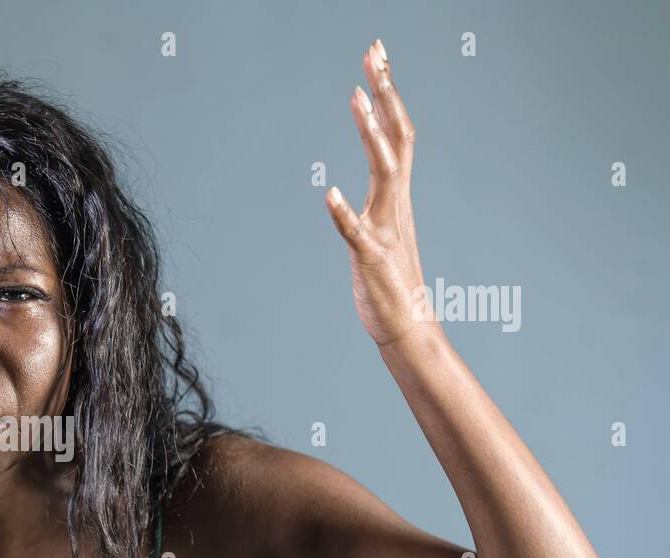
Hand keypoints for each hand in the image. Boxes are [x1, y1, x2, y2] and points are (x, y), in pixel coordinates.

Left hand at [324, 41, 433, 346]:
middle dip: (386, 93)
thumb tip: (364, 171)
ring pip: (384, 172)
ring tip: (355, 99)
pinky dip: (344, 213)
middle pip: (397, 137)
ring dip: (371, 135)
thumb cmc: (389, 279)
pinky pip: (356, 233)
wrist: (406, 327)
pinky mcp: (372, 258)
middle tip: (374, 53)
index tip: (377, 55)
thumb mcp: (381, 227)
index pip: (398, 132)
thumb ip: (376, 197)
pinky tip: (328, 195)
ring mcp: (385, 229)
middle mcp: (395, 204)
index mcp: (396, 195)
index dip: (388, 92)